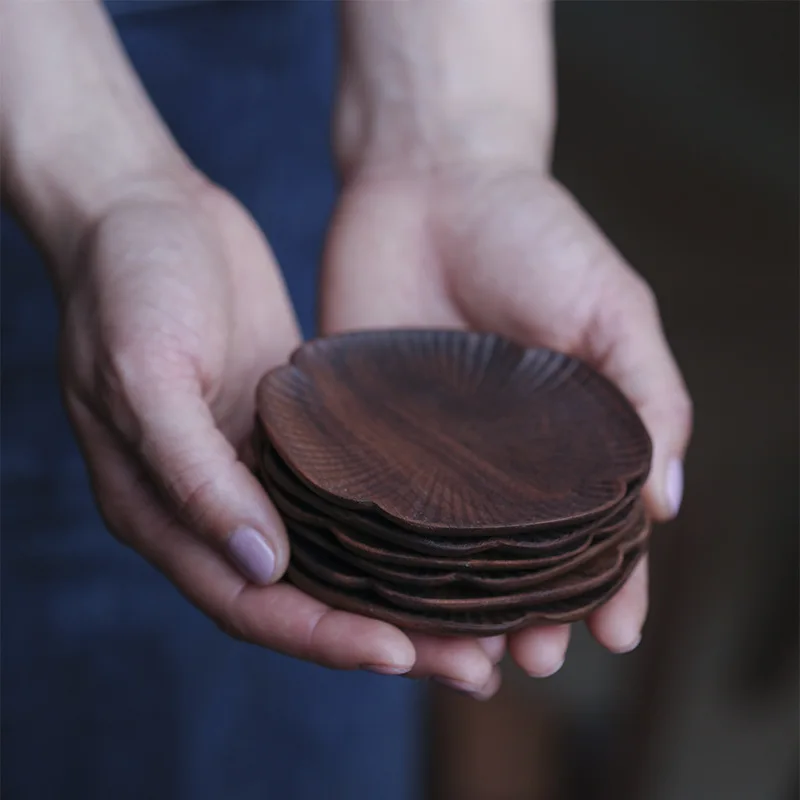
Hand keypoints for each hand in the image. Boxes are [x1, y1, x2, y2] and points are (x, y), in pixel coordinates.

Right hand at [56, 172, 502, 688]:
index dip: (323, 635)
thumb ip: (191, 473)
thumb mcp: (141, 373)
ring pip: (334, 552)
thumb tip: (261, 561)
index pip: (250, 601)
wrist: (145, 208)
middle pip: (304, 594)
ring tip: (480, 616)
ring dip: (398, 589)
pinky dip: (390, 522)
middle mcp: (214, 502)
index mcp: (164, 509)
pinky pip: (345, 490)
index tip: (399, 654)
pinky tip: (448, 529)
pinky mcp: (291, 428)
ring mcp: (256, 465)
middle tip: (472, 661)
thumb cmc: (125, 284)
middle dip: (382, 633)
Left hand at [322, 161, 692, 678]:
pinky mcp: (362, 429)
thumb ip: (647, 393)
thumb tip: (667, 501)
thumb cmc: (532, 233)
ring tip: (463, 656)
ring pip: (443, 550)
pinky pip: (371, 504)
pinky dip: (380, 554)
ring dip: (456, 607)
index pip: (595, 529)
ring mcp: (427, 448)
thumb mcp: (610, 306)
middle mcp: (497, 454)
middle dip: (530, 614)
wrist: (428, 178)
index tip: (614, 636)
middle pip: (517, 557)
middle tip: (529, 661)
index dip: (612, 585)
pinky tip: (383, 595)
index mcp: (567, 432)